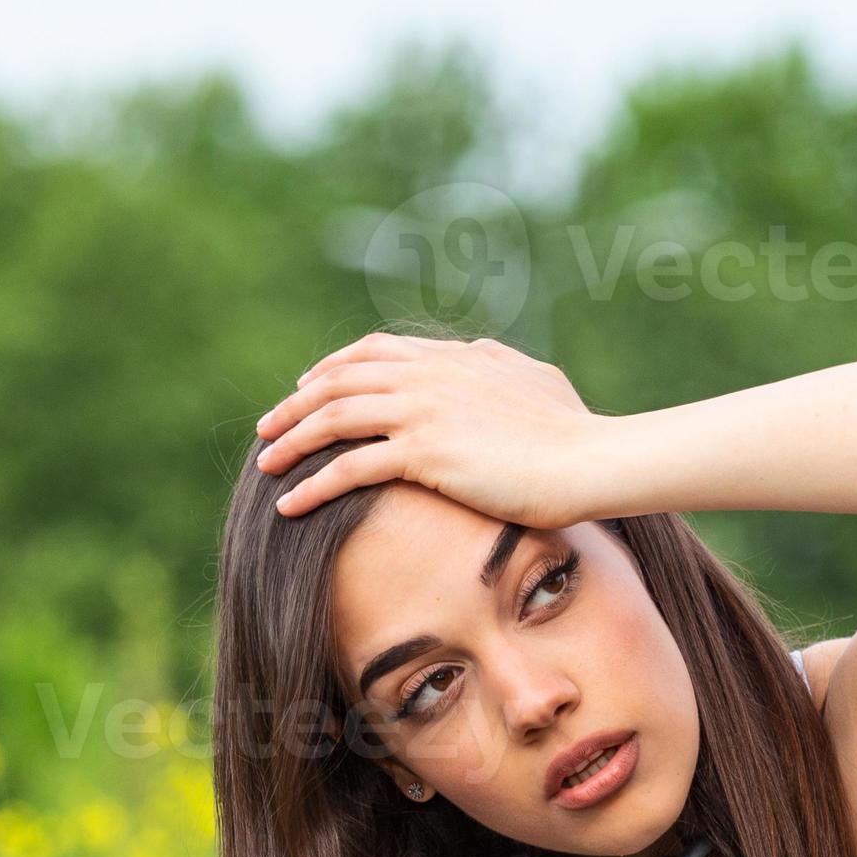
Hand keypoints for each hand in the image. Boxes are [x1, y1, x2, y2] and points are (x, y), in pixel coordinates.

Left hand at [252, 332, 616, 526]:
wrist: (591, 459)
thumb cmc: (574, 429)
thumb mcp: (534, 377)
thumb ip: (498, 362)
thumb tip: (480, 352)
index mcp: (453, 356)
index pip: (374, 350)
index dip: (333, 367)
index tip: (308, 386)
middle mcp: (430, 375)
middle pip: (340, 380)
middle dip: (295, 404)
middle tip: (267, 428)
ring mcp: (424, 411)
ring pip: (334, 418)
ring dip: (292, 441)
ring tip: (266, 466)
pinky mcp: (425, 454)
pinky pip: (350, 467)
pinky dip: (313, 485)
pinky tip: (289, 505)